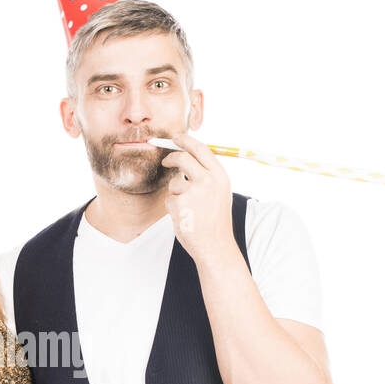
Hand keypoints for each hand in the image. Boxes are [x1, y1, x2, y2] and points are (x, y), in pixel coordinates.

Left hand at [160, 131, 234, 265]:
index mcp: (220, 176)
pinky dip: (173, 207)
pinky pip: (169, 198)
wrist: (215, 245)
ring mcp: (193, 191)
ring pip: (174, 182)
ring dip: (176, 193)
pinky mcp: (179, 203)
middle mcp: (208, 180)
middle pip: (183, 157)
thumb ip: (208, 175)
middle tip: (165, 160)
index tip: (176, 137)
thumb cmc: (215, 221)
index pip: (201, 149)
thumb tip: (190, 158)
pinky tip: (184, 217)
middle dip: (171, 156)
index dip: (186, 140)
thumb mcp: (220, 193)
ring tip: (188, 209)